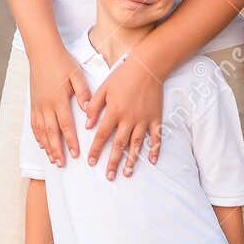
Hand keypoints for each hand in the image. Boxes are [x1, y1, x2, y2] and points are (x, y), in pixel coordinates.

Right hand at [28, 43, 92, 166]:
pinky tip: (41, 144)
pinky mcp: (33, 103)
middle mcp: (46, 105)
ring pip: (41, 131)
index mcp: (59, 99)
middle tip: (61, 164)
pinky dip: (37, 136)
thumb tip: (89, 110)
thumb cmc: (62, 62)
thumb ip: (83, 94)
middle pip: (51, 133)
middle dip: (57, 150)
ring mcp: (38, 105)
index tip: (76, 154)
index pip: (66, 125)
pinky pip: (34, 124)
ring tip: (52, 159)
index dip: (70, 141)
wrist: (42, 52)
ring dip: (46, 146)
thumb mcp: (77, 75)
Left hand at [84, 49, 162, 179]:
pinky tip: (151, 160)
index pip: (102, 135)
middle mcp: (129, 119)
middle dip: (113, 162)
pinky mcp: (155, 118)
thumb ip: (94, 107)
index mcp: (114, 111)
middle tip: (109, 176)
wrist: (148, 66)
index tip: (90, 162)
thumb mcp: (103, 88)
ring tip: (127, 173)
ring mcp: (144, 120)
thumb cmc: (123, 75)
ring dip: (131, 161)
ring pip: (136, 144)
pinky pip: (156, 137)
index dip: (96, 150)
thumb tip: (87, 125)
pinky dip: (154, 149)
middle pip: (119, 145)